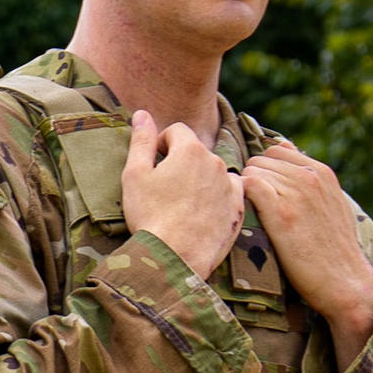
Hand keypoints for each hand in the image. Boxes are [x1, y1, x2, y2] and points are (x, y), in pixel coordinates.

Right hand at [120, 117, 242, 278]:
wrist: (175, 258)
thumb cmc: (150, 216)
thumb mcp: (135, 175)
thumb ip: (141, 141)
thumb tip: (142, 114)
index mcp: (190, 150)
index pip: (177, 131)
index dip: (162, 144)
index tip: (154, 164)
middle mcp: (216, 162)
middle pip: (197, 151)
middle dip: (182, 163)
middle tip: (165, 189)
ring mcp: (230, 186)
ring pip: (214, 172)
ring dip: (200, 180)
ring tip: (183, 205)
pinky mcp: (237, 209)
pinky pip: (229, 193)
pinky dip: (217, 198)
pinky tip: (201, 214)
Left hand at [240, 141, 372, 347]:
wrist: (344, 282)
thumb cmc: (333, 249)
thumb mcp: (332, 204)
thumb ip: (311, 179)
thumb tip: (286, 151)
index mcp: (322, 172)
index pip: (277, 150)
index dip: (264, 171)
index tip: (263, 194)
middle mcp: (310, 176)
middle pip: (260, 160)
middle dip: (253, 181)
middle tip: (254, 210)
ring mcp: (296, 193)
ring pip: (251, 171)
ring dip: (245, 193)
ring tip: (252, 218)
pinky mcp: (281, 213)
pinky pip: (248, 185)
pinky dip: (241, 198)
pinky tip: (246, 218)